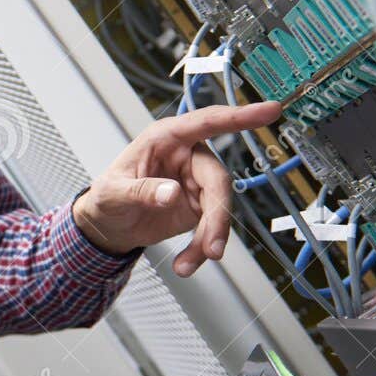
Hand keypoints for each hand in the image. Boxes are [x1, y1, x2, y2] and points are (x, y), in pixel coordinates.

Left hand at [73, 101, 279, 275]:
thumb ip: (141, 190)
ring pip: (219, 208)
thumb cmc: (106, 196)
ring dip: (209, 238)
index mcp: (166, 138)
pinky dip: (202, 248)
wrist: (106, 226)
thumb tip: (172, 193)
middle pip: (218, 181)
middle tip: (211, 248)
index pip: (206, 122)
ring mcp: (196, 183)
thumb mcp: (112, 192)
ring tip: (189, 264)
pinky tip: (187, 263)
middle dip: (217, 217)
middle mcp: (187, 157)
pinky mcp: (199, 208)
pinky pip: (211, 227)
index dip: (239, 116)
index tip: (269, 111)